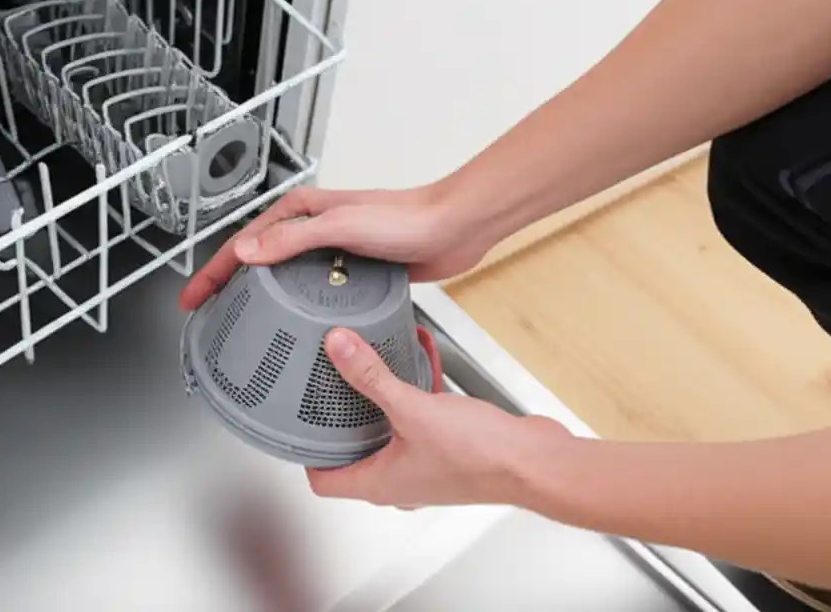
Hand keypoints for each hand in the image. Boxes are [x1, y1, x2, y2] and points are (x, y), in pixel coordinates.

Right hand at [179, 185, 490, 310]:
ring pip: (284, 279)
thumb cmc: (405, 218)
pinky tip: (294, 327)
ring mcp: (332, 252)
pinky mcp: (353, 273)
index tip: (194, 298)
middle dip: (229, 285)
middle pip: (258, 261)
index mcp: (302, 212)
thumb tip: (246, 252)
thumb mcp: (340, 225)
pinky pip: (314, 292)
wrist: (452, 227)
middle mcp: (313, 229)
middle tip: (209, 315)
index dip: (214, 271)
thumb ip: (292, 239)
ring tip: (242, 325)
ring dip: (261, 298)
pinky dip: (297, 308)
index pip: (243, 243)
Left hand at [306, 327, 571, 508]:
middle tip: (328, 383)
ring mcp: (427, 464)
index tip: (295, 423)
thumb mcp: (413, 408)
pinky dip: (417, 384)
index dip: (305, 456)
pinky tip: (420, 351)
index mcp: (379, 483)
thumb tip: (338, 348)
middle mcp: (400, 479)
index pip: (324, 481)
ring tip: (371, 359)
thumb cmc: (481, 458)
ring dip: (383, 394)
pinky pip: (424, 412)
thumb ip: (372, 376)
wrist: (535, 463)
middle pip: (355, 451)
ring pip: (392, 427)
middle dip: (343, 414)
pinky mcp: (452, 445)